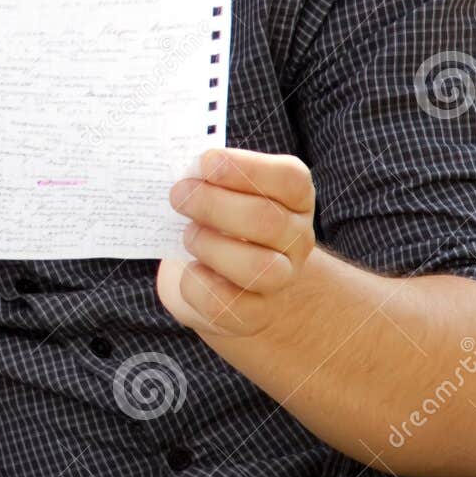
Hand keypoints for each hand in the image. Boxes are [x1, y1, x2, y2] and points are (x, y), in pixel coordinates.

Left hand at [156, 149, 316, 337]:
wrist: (225, 279)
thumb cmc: (217, 220)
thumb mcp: (217, 190)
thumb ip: (205, 177)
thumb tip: (182, 173)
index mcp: (294, 197)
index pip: (289, 178)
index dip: (247, 168)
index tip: (206, 162)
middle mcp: (297, 238)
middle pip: (267, 220)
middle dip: (213, 205)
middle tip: (178, 196)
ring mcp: (282, 279)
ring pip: (257, 267)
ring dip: (210, 247)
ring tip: (188, 236)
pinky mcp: (256, 314)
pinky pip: (227, 305)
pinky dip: (197, 284)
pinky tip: (190, 270)